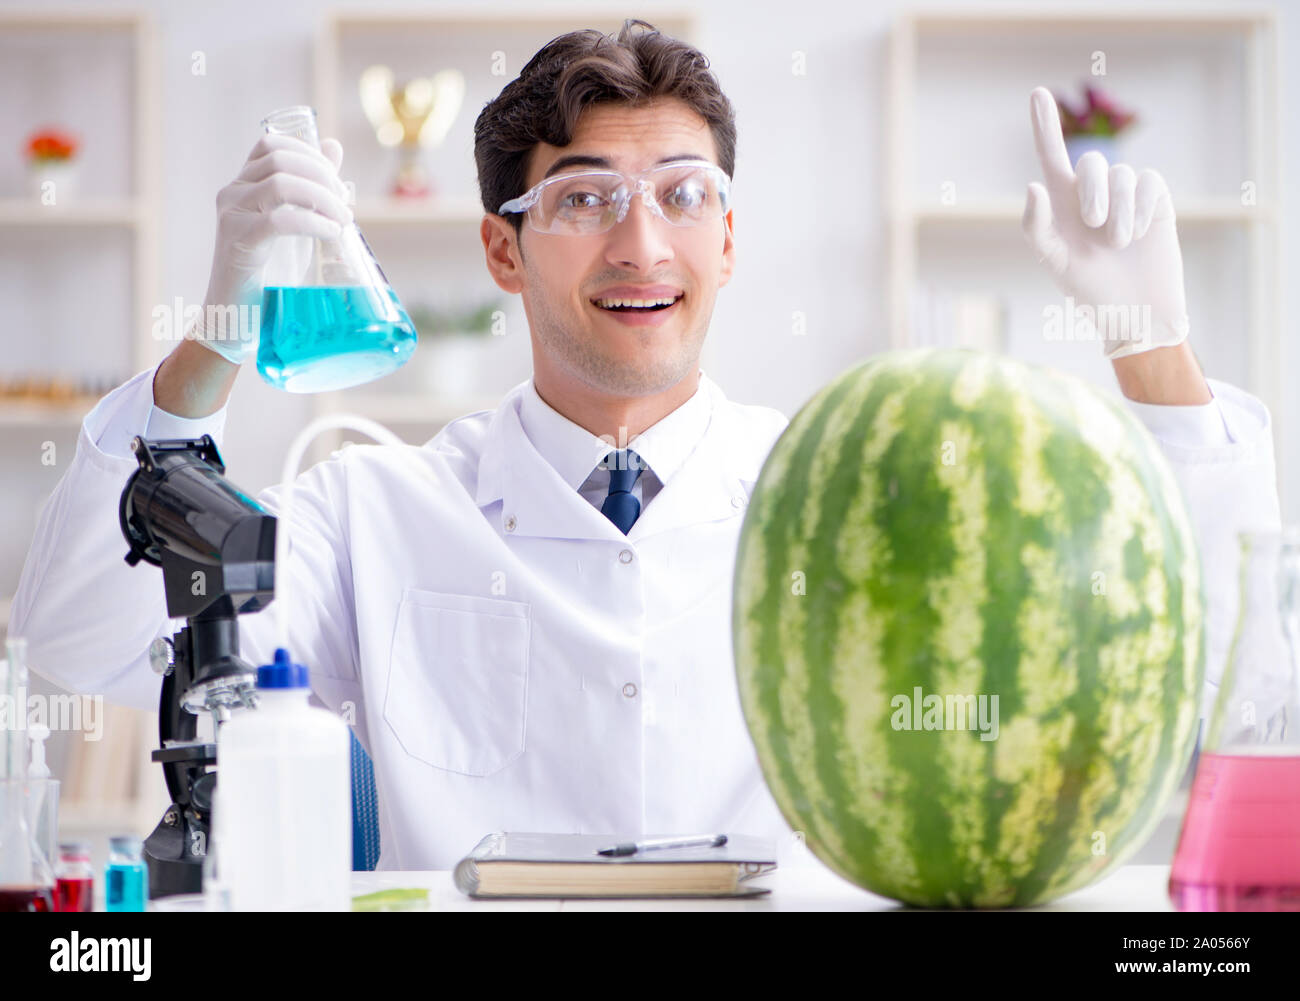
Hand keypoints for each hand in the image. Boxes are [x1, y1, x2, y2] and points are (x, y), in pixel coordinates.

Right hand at [188, 133, 352, 363]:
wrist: (238, 315)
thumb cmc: (270, 272)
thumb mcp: (297, 222)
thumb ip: (311, 187)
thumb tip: (333, 146)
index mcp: (244, 184)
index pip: (272, 144)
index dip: (310, 154)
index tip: (337, 180)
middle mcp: (232, 192)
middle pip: (281, 160)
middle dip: (322, 176)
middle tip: (345, 203)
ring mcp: (231, 214)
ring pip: (281, 184)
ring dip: (322, 198)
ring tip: (343, 220)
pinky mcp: (238, 241)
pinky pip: (280, 220)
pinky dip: (313, 223)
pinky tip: (331, 234)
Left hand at [1021, 86, 1188, 359]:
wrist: (1134, 310)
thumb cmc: (1088, 289)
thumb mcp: (1054, 261)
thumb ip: (1035, 227)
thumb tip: (1034, 186)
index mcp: (1062, 202)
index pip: (1052, 155)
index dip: (1045, 125)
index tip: (1038, 94)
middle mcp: (1093, 192)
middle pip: (1092, 164)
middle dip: (1093, 194)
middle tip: (1095, 226)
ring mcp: (1126, 194)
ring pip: (1123, 176)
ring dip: (1118, 213)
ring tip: (1119, 243)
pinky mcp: (1155, 199)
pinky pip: (1148, 184)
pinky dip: (1141, 210)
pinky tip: (1140, 234)